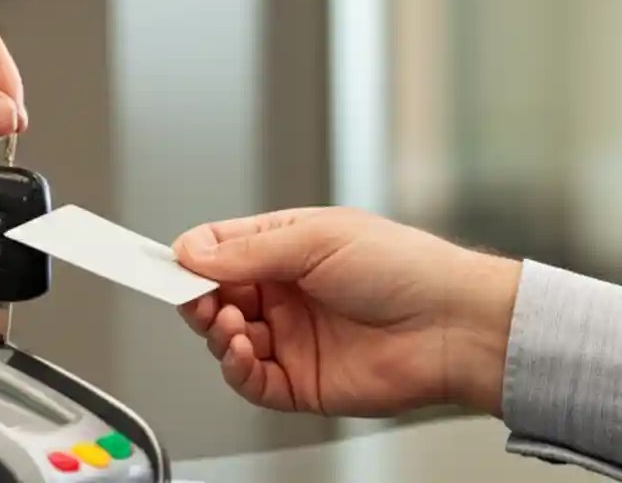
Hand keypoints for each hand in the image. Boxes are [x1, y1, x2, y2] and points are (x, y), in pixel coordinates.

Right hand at [172, 207, 522, 417]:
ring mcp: (291, 339)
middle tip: (194, 296)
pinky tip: (244, 350)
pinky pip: (250, 381)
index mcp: (285, 250)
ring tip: (228, 322)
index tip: (166, 263)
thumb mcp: (316, 239)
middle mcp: (284, 295)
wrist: (455, 326)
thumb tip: (192, 253)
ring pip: (225, 340)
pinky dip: (236, 368)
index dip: (191, 258)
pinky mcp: (301, 382)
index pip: (220, 251)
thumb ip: (248, 252)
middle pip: (214, 298)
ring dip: (217, 332)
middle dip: (197, 297)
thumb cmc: (405, 267)